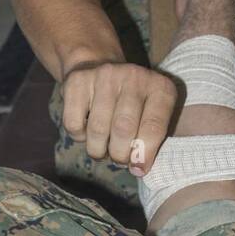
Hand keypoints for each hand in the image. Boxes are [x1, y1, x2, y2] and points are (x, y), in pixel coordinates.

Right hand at [60, 59, 176, 175]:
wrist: (99, 66)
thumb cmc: (133, 102)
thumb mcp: (152, 114)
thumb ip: (151, 139)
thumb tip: (138, 168)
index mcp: (160, 87)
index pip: (154, 126)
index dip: (145, 154)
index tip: (138, 169)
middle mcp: (134, 76)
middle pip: (124, 129)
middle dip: (119, 154)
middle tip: (119, 159)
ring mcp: (104, 75)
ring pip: (97, 129)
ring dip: (98, 150)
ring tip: (102, 149)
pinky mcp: (77, 81)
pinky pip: (74, 124)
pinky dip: (79, 137)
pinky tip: (87, 132)